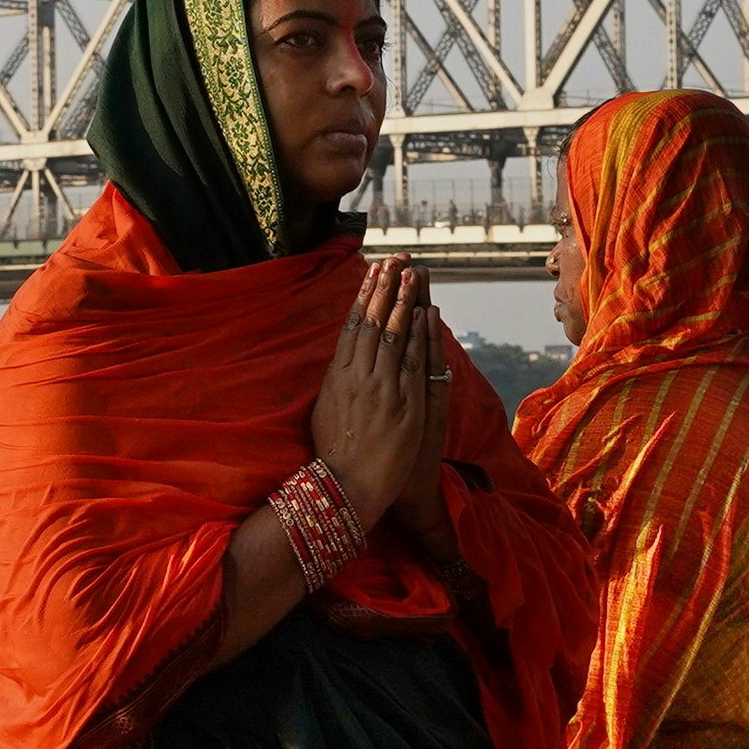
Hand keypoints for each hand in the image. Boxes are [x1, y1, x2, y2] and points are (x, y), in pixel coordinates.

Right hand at [311, 256, 436, 517]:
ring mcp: (381, 389)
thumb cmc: (333, 453)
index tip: (371, 273)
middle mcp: (357, 377)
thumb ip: (334, 383)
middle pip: (372, 323)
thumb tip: (338, 362)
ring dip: (402, 302)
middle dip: (384, 289)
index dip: (363, 297)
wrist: (348, 487)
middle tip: (394, 260)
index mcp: (336, 377)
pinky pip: (412, 361)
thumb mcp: (324, 410)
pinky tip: (424, 313)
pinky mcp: (403, 404)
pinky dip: (418, 335)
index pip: (352, 326)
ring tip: (411, 274)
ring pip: (392, 335)